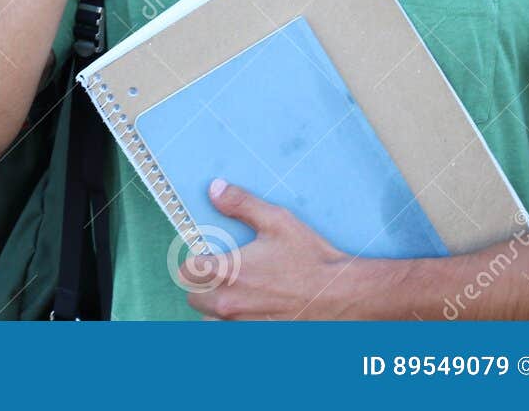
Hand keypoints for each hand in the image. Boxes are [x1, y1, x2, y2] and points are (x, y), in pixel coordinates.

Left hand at [181, 178, 390, 320]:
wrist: (342, 295)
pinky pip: (231, 336)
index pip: (186, 272)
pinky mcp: (258, 339)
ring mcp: (243, 326)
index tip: (206, 258)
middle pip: (194, 299)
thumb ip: (241, 204)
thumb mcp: (277, 221)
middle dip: (202, 285)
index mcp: (229, 273)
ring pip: (210, 321)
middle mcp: (230, 304)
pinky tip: (252, 312)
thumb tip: (214, 189)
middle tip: (222, 275)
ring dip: (216, 309)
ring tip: (237, 295)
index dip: (194, 262)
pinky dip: (235, 325)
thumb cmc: (311, 257)